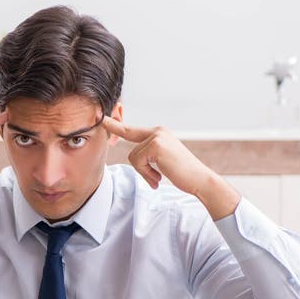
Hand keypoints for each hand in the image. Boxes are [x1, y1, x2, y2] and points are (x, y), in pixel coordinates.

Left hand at [102, 116, 239, 219]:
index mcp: (159, 133)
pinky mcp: (156, 145)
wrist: (198, 179)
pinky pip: (138, 162)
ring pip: (133, 157)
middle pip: (129, 144)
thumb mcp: (162, 161)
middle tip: (138, 159)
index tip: (100, 119)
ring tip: (159, 177)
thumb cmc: (182, 173)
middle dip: (134, 160)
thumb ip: (148, 156)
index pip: (132, 130)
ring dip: (144, 172)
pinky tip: (159, 178)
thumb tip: (135, 158)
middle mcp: (158, 131)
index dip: (115, 126)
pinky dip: (147, 174)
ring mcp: (157, 136)